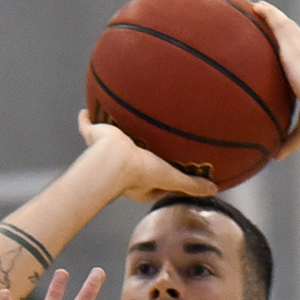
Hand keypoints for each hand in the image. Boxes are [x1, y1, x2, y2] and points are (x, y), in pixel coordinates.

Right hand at [77, 111, 216, 201]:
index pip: (153, 181)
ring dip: (113, 134)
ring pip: (110, 141)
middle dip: (138, 153)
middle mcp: (121, 166)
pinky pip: (88, 126)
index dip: (161, 176)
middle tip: (147, 144)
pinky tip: (86, 110)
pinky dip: (85, 120)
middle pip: (132, 159)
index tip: (169, 169)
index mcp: (138, 180)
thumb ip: (191, 184)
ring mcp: (104, 151)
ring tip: (120, 122)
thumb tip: (214, 189)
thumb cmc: (141, 172)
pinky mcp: (94, 136)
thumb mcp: (172, 177)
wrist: (113, 159)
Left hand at [253, 2, 299, 158]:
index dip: (289, 45)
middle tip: (263, 15)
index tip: (277, 40)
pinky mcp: (297, 52)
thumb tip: (275, 155)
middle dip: (279, 24)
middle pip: (293, 35)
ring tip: (257, 6)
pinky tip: (257, 7)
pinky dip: (270, 16)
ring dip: (273, 15)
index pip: (299, 55)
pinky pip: (281, 27)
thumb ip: (290, 140)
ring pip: (287, 27)